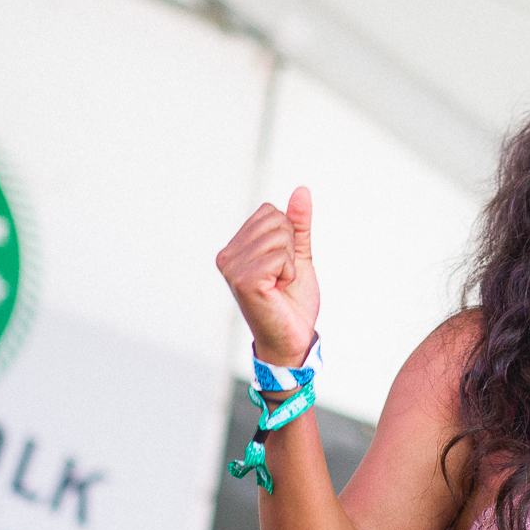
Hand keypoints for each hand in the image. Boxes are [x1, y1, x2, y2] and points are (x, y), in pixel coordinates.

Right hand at [216, 187, 318, 368]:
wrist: (292, 339)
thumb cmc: (292, 301)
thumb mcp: (298, 255)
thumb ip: (298, 225)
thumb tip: (302, 190)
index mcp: (235, 247)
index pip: (270, 211)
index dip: (288, 236)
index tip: (281, 265)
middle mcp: (227, 256)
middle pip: (275, 219)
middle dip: (290, 247)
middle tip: (282, 276)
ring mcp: (232, 268)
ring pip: (279, 236)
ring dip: (290, 262)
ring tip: (279, 284)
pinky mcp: (244, 280)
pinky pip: (280, 256)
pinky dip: (289, 272)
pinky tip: (278, 290)